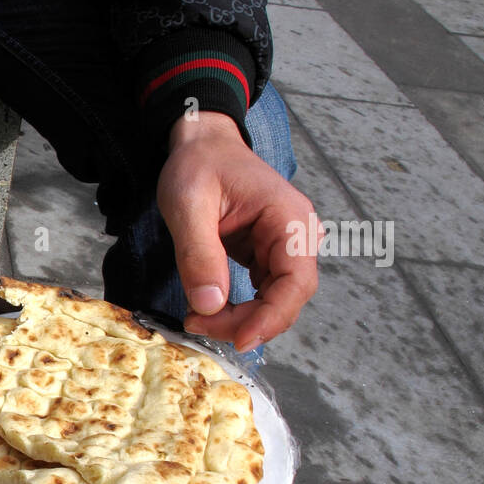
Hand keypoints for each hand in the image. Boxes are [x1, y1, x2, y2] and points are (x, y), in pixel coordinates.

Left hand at [158, 112, 318, 350]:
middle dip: (248, 322)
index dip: (271, 317)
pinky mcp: (268, 255)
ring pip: (275, 301)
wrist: (202, 144)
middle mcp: (297, 234)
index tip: (239, 339)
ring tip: (198, 316)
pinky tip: (208, 307)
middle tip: (199, 324)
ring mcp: (285, 246)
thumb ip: (198, 253)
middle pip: (288, 298)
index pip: (296, 281)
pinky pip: (262, 293)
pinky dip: (238, 308)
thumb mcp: (187, 204)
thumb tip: (210, 304)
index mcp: (288, 218)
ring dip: (241, 319)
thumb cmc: (198, 164)